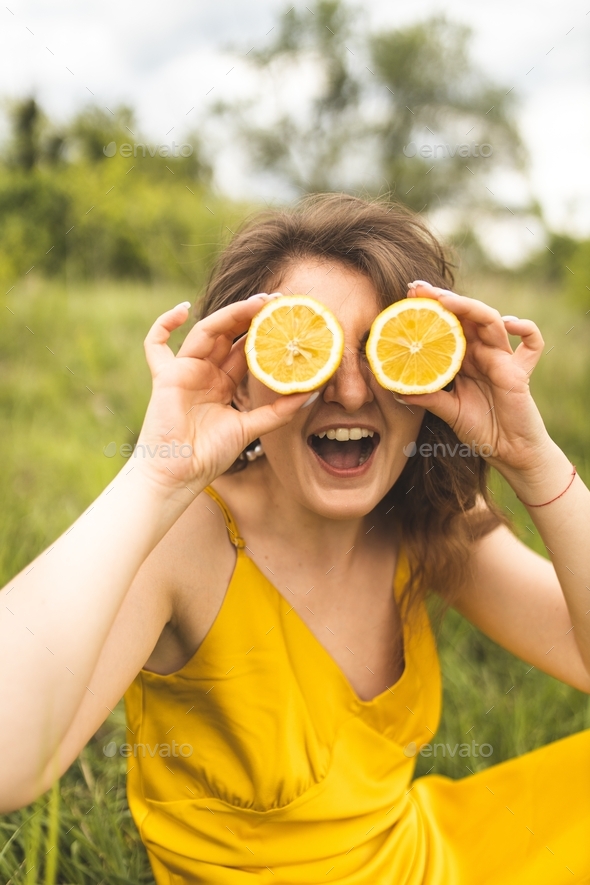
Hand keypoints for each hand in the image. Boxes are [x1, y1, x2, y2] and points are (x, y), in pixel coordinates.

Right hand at [134, 296, 312, 492]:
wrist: (180, 475)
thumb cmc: (210, 455)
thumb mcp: (250, 428)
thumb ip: (278, 412)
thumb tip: (309, 393)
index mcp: (223, 382)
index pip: (246, 348)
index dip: (265, 332)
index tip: (287, 318)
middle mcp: (205, 372)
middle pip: (229, 334)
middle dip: (251, 316)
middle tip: (277, 302)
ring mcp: (184, 371)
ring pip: (207, 331)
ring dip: (230, 314)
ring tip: (256, 303)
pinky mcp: (166, 376)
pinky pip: (156, 344)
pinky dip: (163, 323)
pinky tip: (181, 308)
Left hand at [397, 281, 553, 476]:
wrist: (510, 452)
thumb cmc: (482, 430)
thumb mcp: (448, 411)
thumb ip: (428, 399)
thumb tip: (396, 391)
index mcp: (464, 359)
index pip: (447, 325)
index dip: (430, 310)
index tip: (407, 296)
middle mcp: (483, 353)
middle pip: (466, 316)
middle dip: (443, 299)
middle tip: (418, 288)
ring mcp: (502, 359)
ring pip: (490, 321)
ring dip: (468, 306)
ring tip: (445, 300)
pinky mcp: (519, 372)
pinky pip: (532, 344)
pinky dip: (525, 328)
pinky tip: (508, 323)